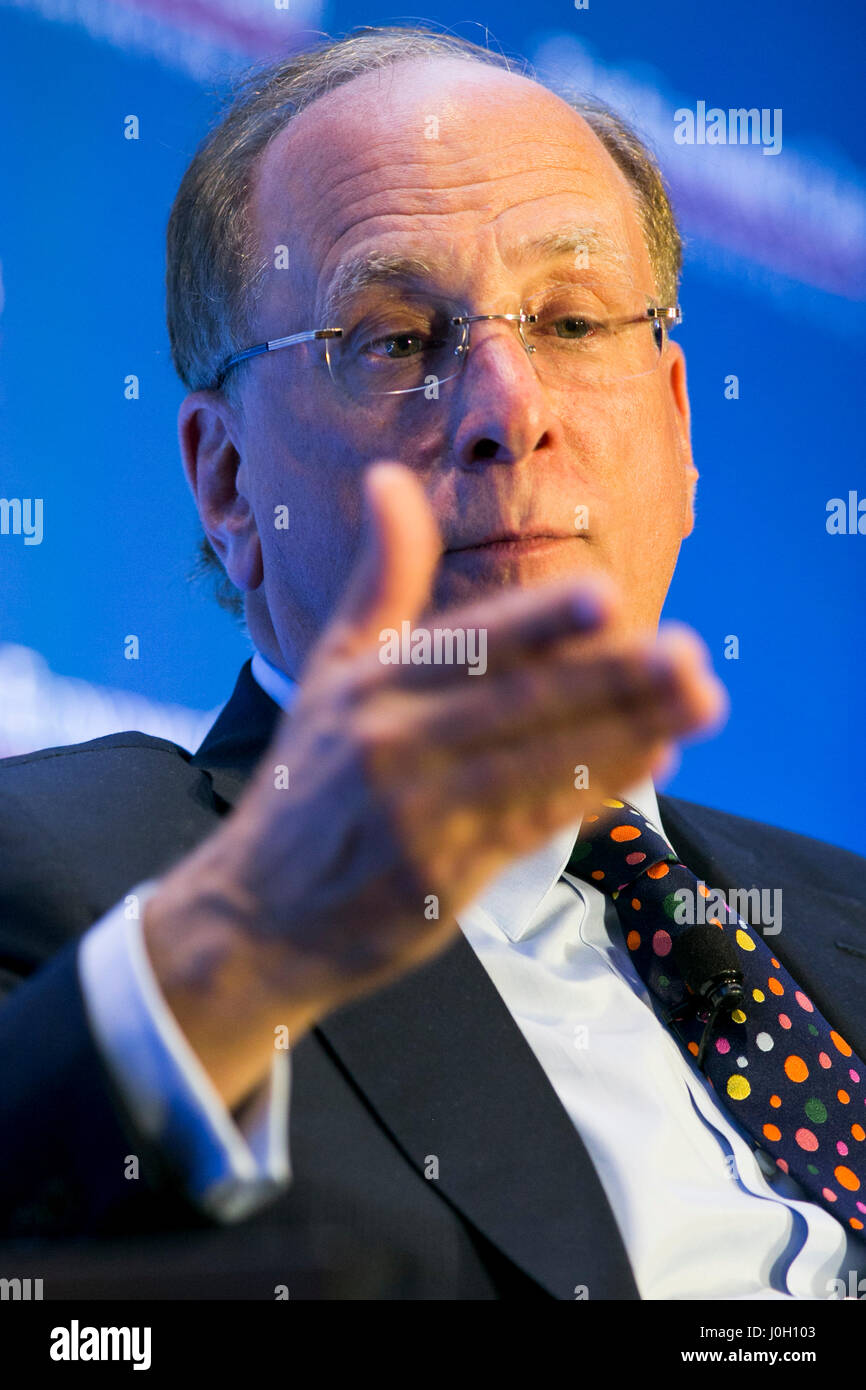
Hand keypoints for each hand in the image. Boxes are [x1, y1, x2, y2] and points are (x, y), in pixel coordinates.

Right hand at [144, 462, 726, 1106]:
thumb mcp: (331, 671)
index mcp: (367, 687)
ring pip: (536, 766)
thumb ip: (381, 581)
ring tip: (696, 704)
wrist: (258, 916)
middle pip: (515, 704)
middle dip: (611, 679)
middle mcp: (390, 745)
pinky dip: (593, 794)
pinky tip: (649, 762)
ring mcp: (415, 816)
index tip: (607, 599)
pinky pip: (532, 826)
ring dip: (625, 734)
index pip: (465, 647)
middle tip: (691, 657)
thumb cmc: (307, 785)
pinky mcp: (439, 877)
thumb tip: (388, 477)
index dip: (537, 624)